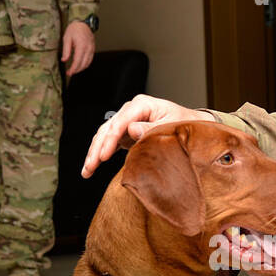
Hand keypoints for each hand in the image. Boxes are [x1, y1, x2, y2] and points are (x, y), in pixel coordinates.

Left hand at [61, 20, 95, 76]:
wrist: (83, 22)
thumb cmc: (75, 29)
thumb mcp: (67, 38)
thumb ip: (66, 50)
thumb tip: (64, 60)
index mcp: (81, 46)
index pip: (77, 61)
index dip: (73, 69)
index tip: (69, 73)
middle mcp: (88, 48)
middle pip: (83, 64)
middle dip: (76, 70)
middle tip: (70, 73)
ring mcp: (92, 49)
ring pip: (88, 63)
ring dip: (81, 68)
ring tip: (75, 70)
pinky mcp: (93, 49)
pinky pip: (90, 59)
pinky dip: (86, 64)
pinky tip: (81, 65)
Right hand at [83, 94, 213, 177]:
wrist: (189, 127)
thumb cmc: (184, 125)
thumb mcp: (171, 126)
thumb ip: (151, 128)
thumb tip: (131, 129)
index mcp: (142, 104)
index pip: (121, 121)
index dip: (110, 139)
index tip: (103, 156)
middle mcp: (130, 110)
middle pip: (108, 128)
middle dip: (97, 149)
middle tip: (89, 167)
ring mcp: (126, 121)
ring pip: (103, 136)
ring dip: (94, 154)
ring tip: (86, 172)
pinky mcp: (124, 133)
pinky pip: (108, 143)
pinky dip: (99, 155)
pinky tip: (90, 168)